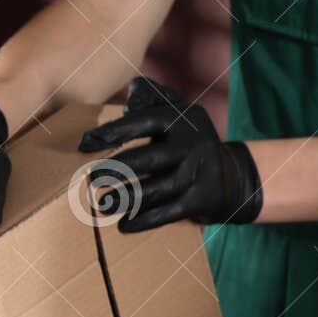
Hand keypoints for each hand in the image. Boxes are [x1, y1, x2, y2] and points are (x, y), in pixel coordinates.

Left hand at [78, 76, 261, 232]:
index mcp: (182, 119)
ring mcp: (198, 174)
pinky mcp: (201, 200)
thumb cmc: (190, 140)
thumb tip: (131, 90)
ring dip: (128, 199)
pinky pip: (170, 212)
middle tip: (92, 178)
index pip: (143, 122)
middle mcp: (193, 145)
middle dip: (119, 169)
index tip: (85, 143)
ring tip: (102, 205)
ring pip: (159, 189)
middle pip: (152, 158)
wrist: (233, 176)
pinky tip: (124, 226)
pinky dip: (146, 221)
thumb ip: (154, 97)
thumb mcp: (180, 111)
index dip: (113, 132)